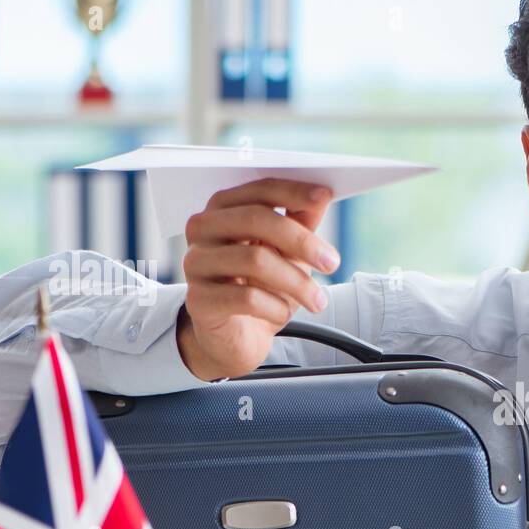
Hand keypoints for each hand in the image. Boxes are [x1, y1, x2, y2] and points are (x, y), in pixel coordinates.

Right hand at [177, 178, 339, 380]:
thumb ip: (299, 223)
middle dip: (302, 241)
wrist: (235, 338)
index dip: (292, 191)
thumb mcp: (286, 253)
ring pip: (254, 259)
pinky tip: (282, 314)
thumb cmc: (260, 289)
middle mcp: (203, 230)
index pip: (258, 190)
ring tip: (317, 300)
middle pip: (256, 220)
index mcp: (224, 210)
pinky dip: (275, 307)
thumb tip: (320, 196)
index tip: (324, 196)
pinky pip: (246, 298)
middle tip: (332, 263)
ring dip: (297, 282)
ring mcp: (196, 264)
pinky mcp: (198, 300)